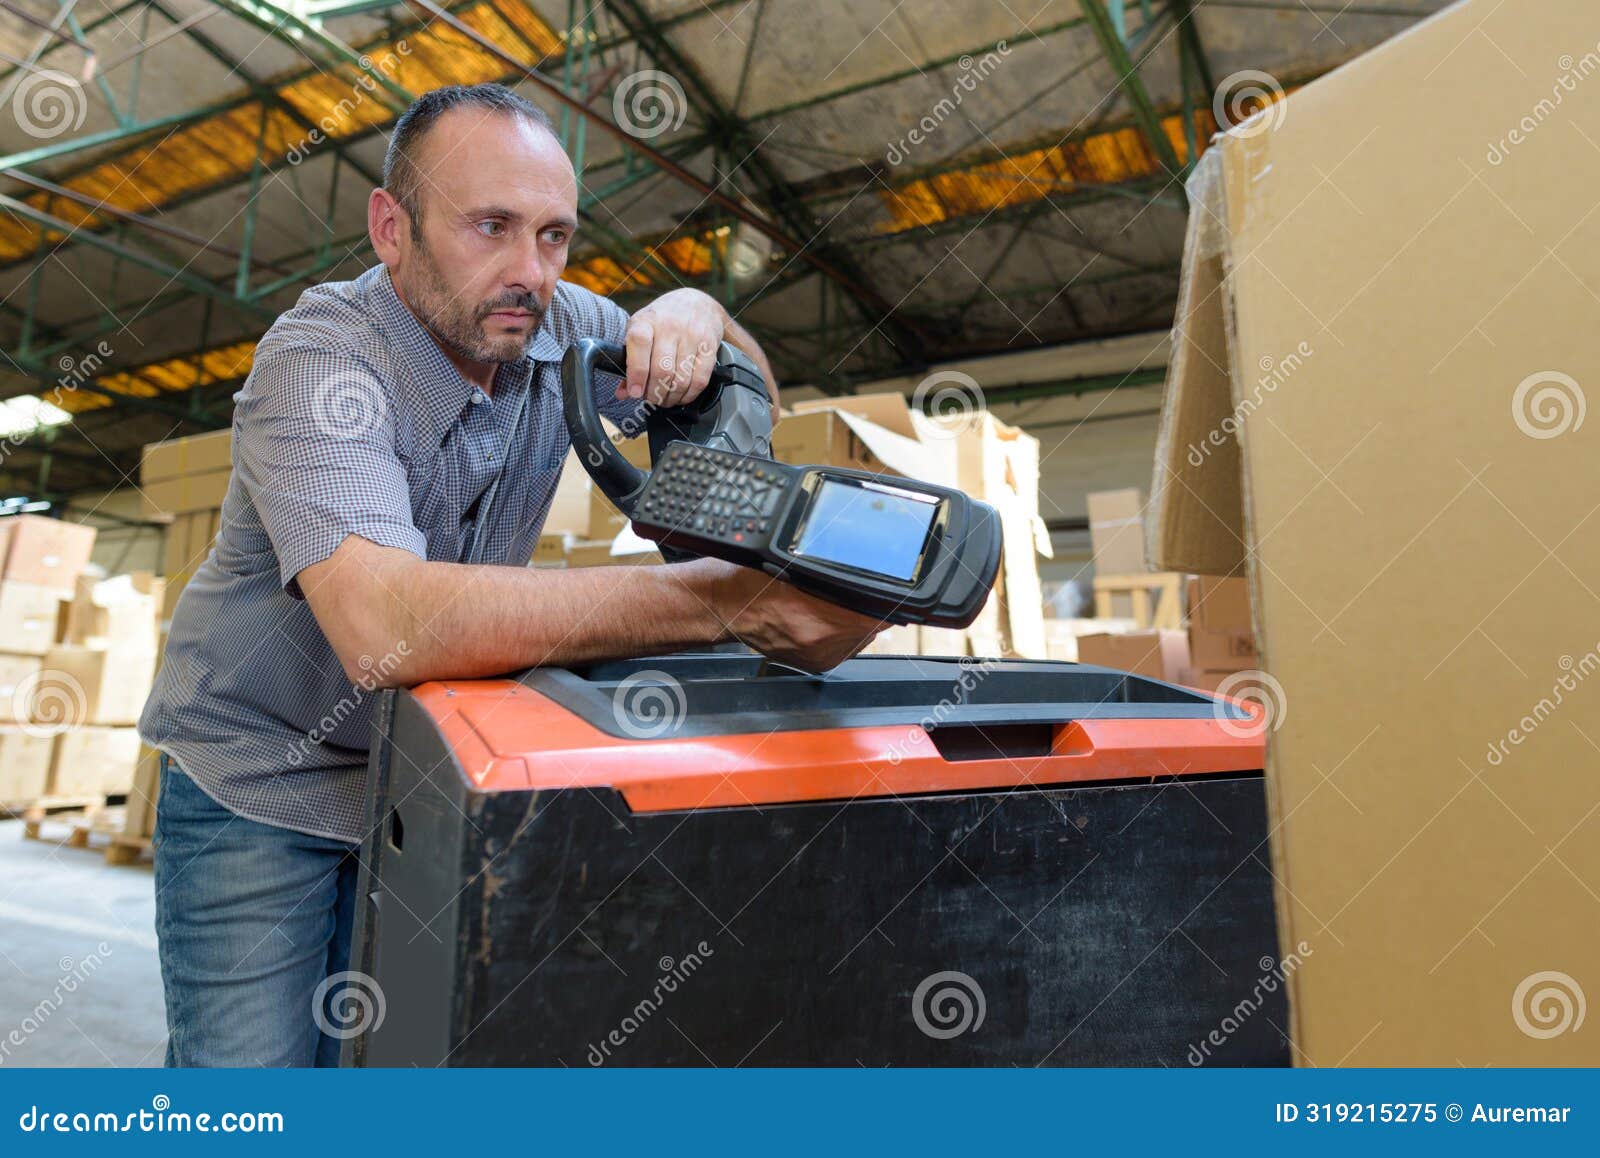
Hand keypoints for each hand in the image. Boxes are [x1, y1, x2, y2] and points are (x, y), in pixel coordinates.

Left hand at [621, 288, 724, 408]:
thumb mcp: (641, 332)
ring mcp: (692, 335)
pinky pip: (700, 380)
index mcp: (647, 321)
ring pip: (681, 379)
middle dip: (655, 393)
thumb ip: (630, 362)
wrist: (698, 303)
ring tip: (666, 399)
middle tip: (651, 398)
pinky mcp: (709, 346)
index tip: (635, 392)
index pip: (639, 343)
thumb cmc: (663, 320)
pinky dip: (689, 394)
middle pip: (663, 369)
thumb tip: (623, 392)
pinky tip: (682, 395)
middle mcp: (670, 326)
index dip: (637, 372)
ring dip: (671, 397)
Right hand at [699, 559, 885, 671]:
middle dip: (869, 610)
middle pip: (871, 628)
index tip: (887, 590)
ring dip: (857, 623)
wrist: (721, 605)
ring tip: (840, 605)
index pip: (876, 615)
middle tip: (859, 592)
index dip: (884, 600)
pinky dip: (842, 635)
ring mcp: (817, 657)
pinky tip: (828, 619)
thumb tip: (867, 576)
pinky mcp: (812, 664)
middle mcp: (821, 643)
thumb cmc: (749, 581)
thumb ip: (835, 575)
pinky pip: (844, 650)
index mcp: (819, 618)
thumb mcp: (796, 564)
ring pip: (860, 640)